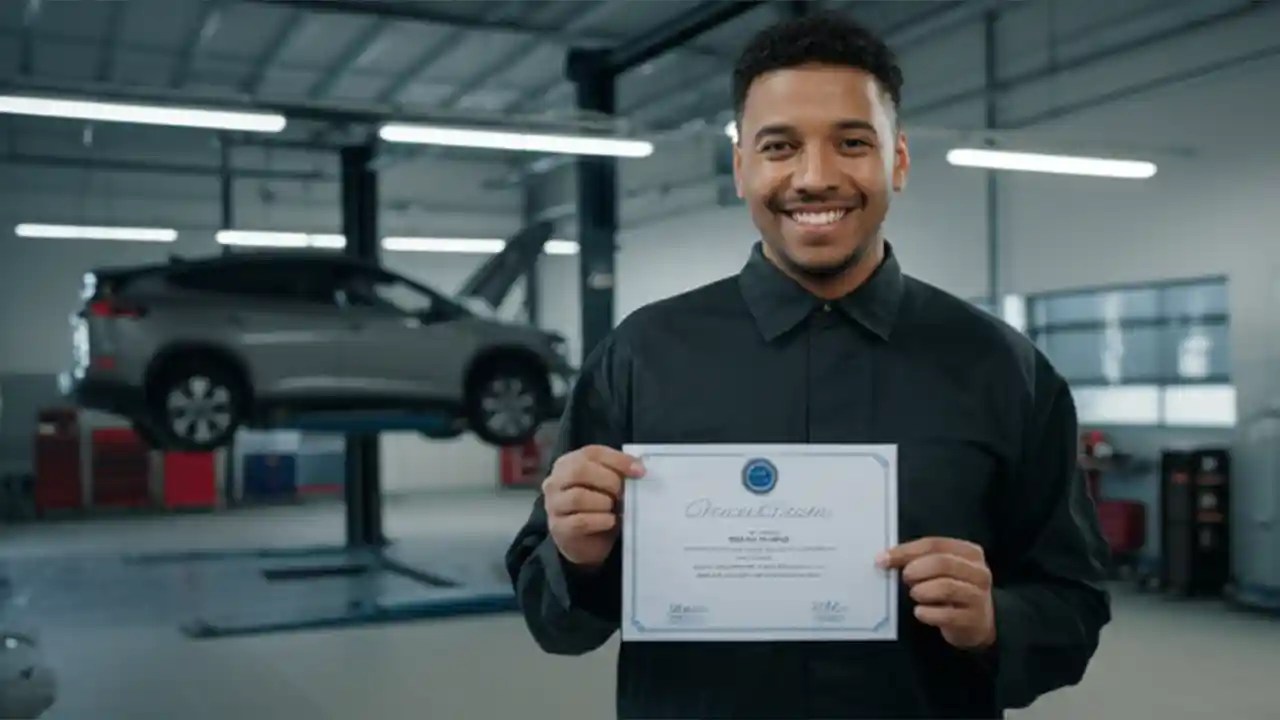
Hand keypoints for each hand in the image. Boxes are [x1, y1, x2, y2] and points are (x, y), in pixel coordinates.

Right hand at [543, 445, 645, 570]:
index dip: (618, 460)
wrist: (587, 540)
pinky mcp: (559, 528)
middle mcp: (555, 481)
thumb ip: (618, 473)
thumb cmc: (598, 506)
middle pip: (579, 471)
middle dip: (608, 481)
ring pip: (578, 497)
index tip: (639, 471)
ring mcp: (554, 505)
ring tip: (615, 508)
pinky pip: (580, 521)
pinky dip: (600, 521)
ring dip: (604, 502)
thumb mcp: (607, 485)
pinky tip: (610, 521)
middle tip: (623, 493)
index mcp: (569, 463)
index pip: (592, 453)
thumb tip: (638, 468)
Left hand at [877, 537, 995, 650]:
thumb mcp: (943, 571)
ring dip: (922, 590)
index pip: (934, 544)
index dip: (906, 550)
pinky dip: (927, 613)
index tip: (883, 559)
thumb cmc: (954, 591)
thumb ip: (921, 560)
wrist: (979, 623)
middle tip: (904, 577)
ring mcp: (978, 597)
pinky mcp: (973, 620)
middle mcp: (978, 572)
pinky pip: (946, 615)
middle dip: (915, 569)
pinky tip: (920, 612)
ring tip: (915, 594)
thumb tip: (886, 558)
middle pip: (942, 563)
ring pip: (945, 587)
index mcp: (969, 552)